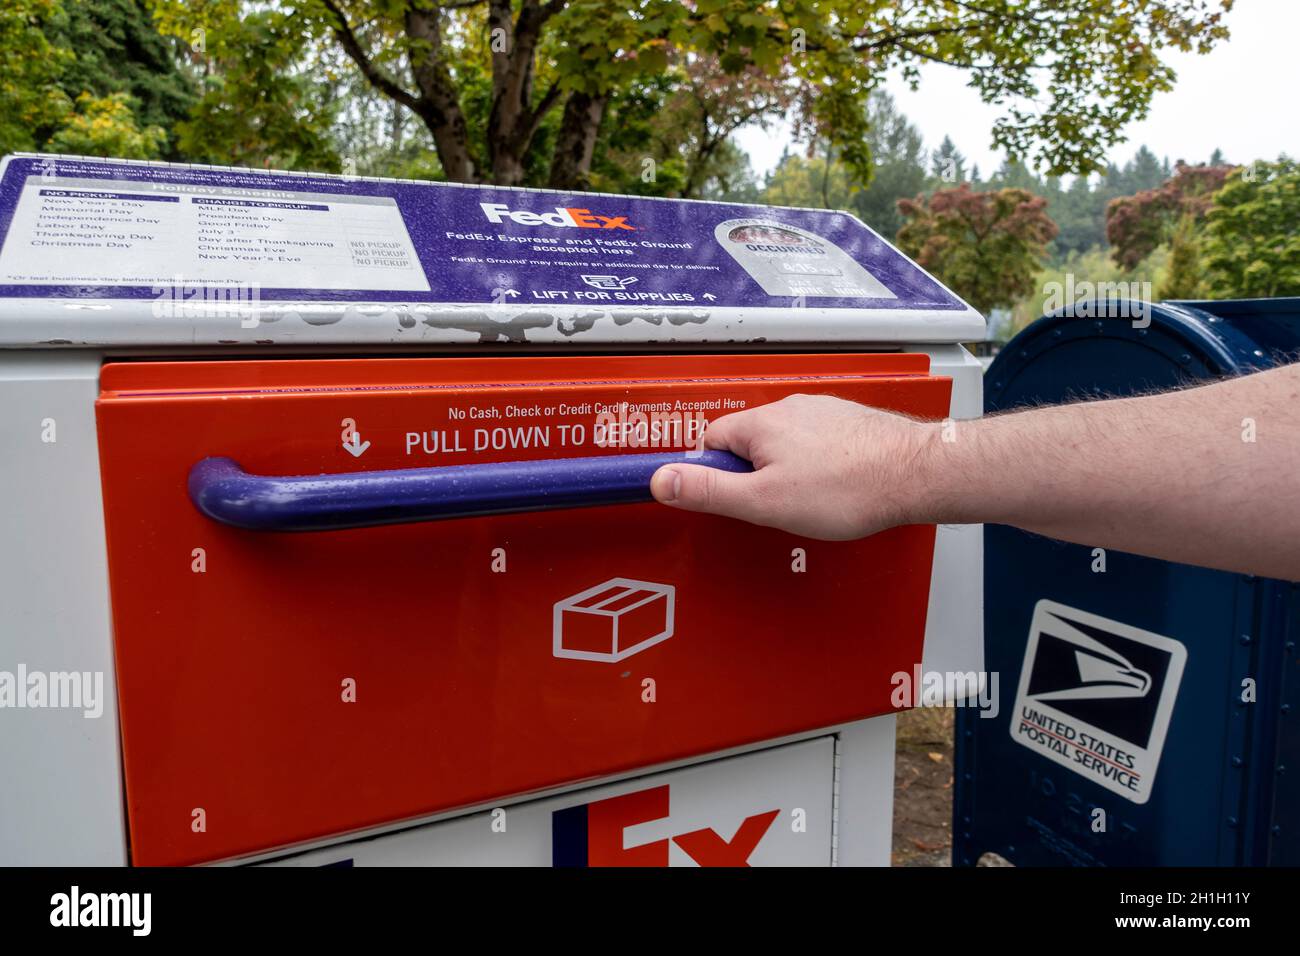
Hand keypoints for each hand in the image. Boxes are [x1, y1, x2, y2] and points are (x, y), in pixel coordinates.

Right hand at [649, 393, 933, 539]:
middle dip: (753, 474)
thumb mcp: (764, 501)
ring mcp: (823, 413)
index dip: (712, 472)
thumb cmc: (848, 488)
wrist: (916, 474)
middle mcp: (790, 409)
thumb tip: (662, 480)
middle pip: (748, 442)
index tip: (724, 496)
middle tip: (773, 506)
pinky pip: (817, 444)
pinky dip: (819, 465)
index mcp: (760, 423)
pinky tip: (835, 488)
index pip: (711, 440)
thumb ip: (709, 490)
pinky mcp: (850, 423)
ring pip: (785, 443)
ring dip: (787, 469)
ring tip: (810, 500)